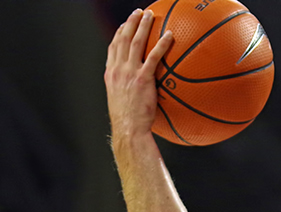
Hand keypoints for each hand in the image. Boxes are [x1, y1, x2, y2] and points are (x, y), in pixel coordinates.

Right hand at [104, 9, 173, 146]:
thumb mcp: (122, 101)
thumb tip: (139, 88)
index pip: (113, 48)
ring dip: (143, 25)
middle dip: (130, 22)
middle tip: (138, 12)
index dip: (119, 33)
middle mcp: (118, 70)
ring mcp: (129, 73)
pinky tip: (169, 35)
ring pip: (135, 42)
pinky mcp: (142, 79)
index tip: (124, 25)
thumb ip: (128, 89)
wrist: (128, 130)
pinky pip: (153, 57)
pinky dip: (161, 44)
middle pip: (123, 39)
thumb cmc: (128, 122)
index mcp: (111, 74)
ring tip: (150, 15)